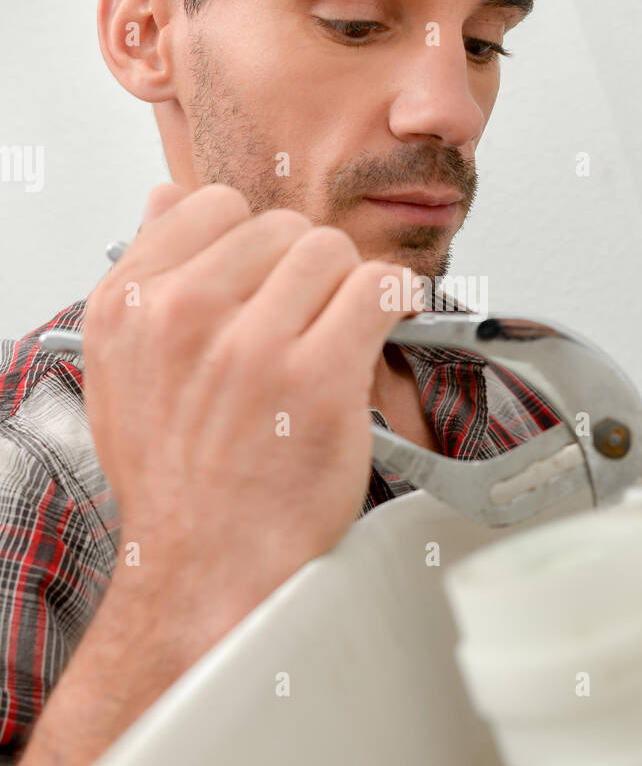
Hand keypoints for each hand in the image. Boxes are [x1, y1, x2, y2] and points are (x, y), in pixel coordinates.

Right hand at [82, 182, 419, 641]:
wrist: (204, 570)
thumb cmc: (175, 476)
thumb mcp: (124, 367)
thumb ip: (146, 276)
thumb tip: (165, 195)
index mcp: (130, 303)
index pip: (215, 205)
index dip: (253, 247)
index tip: (266, 290)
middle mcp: (181, 316)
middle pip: (284, 228)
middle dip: (304, 273)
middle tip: (303, 330)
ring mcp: (250, 348)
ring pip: (333, 252)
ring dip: (346, 293)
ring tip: (333, 344)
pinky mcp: (317, 381)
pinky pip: (380, 289)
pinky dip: (392, 306)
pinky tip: (374, 339)